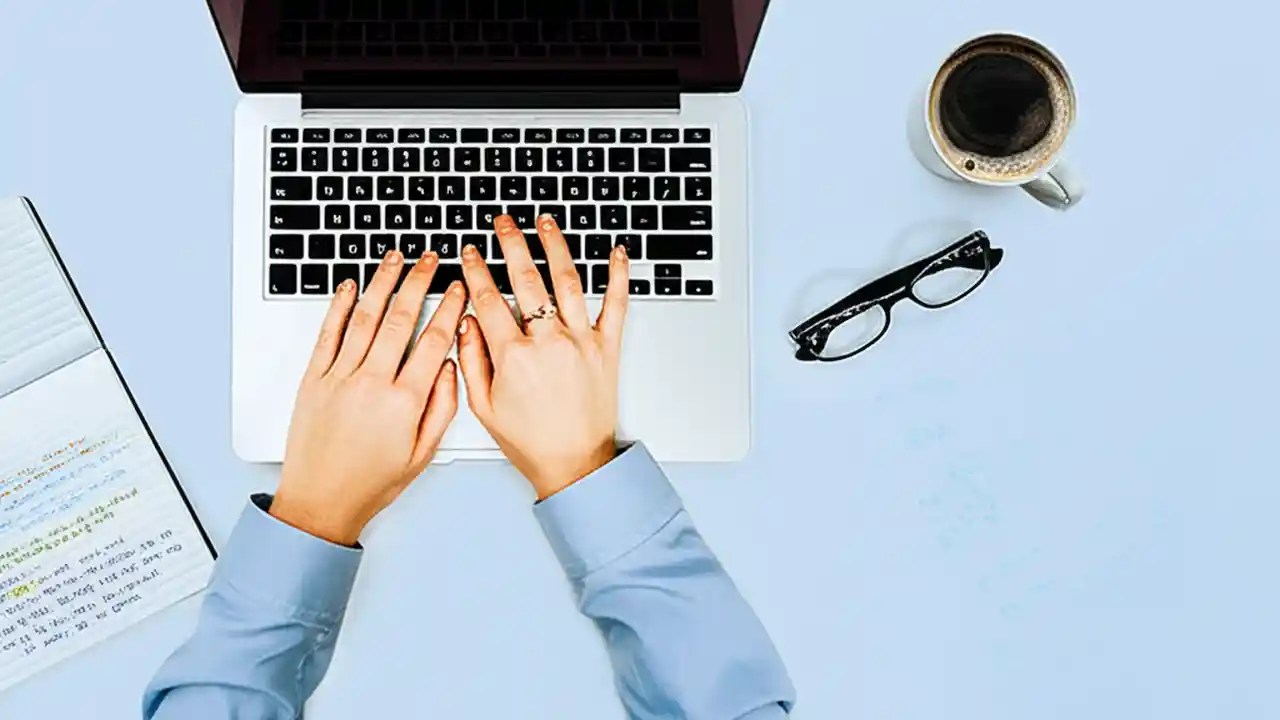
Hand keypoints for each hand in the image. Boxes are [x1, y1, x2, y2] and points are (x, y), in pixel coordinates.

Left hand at [272, 251, 465, 544]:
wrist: (319, 501)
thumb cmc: (371, 484)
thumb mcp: (422, 453)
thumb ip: (442, 407)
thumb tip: (449, 366)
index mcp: (404, 402)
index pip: (433, 341)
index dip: (448, 308)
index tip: (457, 288)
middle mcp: (371, 383)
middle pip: (400, 319)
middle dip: (418, 282)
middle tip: (429, 259)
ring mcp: (339, 378)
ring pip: (365, 318)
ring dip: (382, 283)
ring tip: (395, 258)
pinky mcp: (314, 379)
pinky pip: (329, 334)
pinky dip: (340, 306)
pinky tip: (351, 286)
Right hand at [458, 214, 629, 498]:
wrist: (576, 464)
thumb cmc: (531, 441)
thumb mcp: (484, 407)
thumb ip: (471, 361)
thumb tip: (465, 323)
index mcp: (514, 356)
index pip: (489, 299)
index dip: (476, 271)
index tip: (469, 253)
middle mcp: (549, 342)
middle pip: (527, 279)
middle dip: (511, 244)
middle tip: (503, 223)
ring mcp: (582, 341)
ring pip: (568, 281)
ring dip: (555, 246)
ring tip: (545, 223)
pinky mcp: (608, 348)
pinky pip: (616, 304)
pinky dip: (618, 275)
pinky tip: (616, 252)